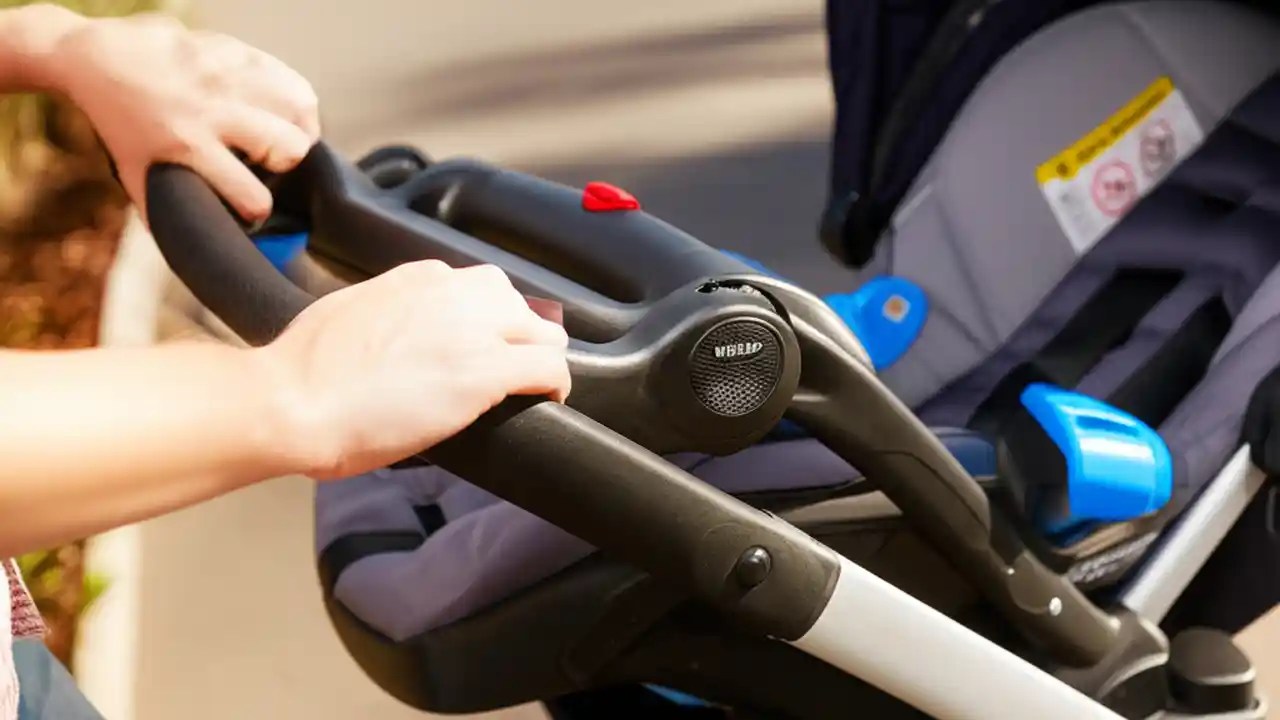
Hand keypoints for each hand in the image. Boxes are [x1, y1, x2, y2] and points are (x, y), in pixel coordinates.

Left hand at [44, 10, 318, 219]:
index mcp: (189, 147)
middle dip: (287, 165)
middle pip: (288, 147)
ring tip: (285, 138)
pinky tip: (282, 111)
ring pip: (299, 107)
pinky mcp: (237, 52)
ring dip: (298, 130)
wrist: (102, 60)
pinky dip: (294, 100)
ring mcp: (228, 77)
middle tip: (272, 167)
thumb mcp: (136, 176)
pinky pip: (289, 78)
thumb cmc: (122, 125)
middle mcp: (214, 111)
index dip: (259, 210)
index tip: (254, 209)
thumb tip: (197, 257)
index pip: (251, 195)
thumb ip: (164, 214)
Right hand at [258, 261, 571, 479]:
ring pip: (544, 333)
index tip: (478, 345)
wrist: (292, 400)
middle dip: (516, 335)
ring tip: (527, 388)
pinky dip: (555, 386)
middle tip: (506, 368)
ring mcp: (473, 330)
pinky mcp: (486, 370)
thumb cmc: (302, 372)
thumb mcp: (347, 313)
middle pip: (516, 304)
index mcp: (418, 276)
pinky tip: (548, 402)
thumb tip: (395, 336)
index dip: (484, 322)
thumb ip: (386, 313)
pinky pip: (550, 369)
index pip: (476, 288)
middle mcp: (452, 292)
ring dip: (538, 359)